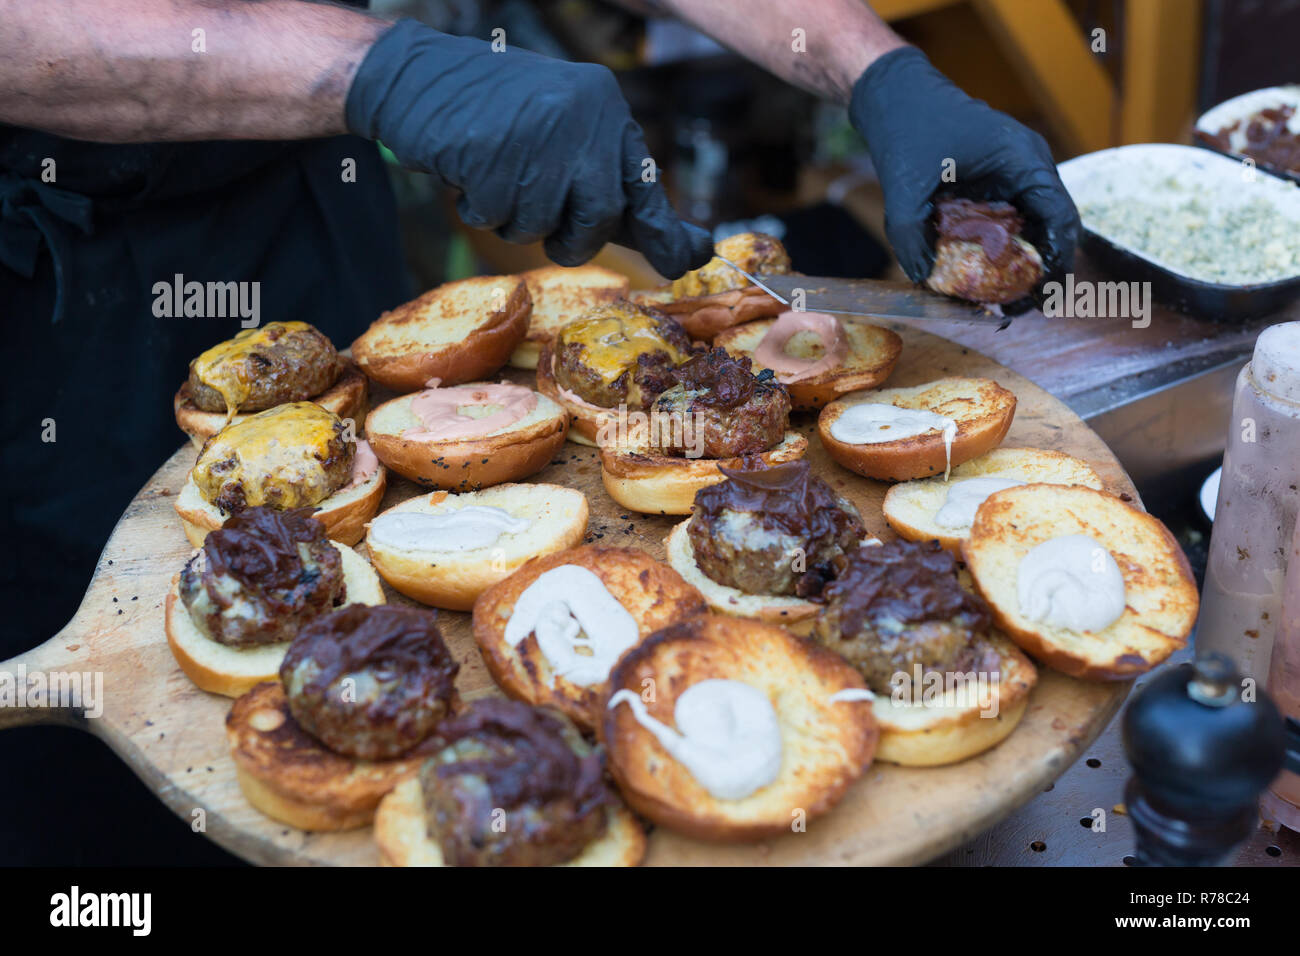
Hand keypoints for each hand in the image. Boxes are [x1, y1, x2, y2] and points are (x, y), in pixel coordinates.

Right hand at [346, 19, 711, 277]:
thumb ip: (605, 186)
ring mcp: (539, 133)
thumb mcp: (561, 136)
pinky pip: (495, 217)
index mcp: (604, 108)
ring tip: (493, 171)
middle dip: (570, 236)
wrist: (413, 76)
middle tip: (541, 219)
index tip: (690, 260)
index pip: (643, 185)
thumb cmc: (492, 115)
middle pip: (599, 218)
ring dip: (512, 217)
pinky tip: (467, 170)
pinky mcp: (493, 151)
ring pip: (541, 225)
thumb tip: (674, 248)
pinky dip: (477, 206)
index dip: (664, 231)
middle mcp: (582, 116)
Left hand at [848, 46, 1078, 293]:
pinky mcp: (994, 182)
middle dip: (1038, 272)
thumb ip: (910, 233)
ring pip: (1030, 227)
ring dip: (1019, 264)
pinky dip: (999, 249)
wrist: (896, 94)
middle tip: (1016, 310)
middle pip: (1051, 228)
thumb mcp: (904, 185)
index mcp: (1023, 160)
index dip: (1056, 261)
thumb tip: (923, 277)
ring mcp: (1013, 174)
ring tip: (1001, 301)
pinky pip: (1008, 221)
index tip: (1040, 295)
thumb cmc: (908, 126)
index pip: (1060, 217)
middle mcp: (1027, 167)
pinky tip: (981, 275)